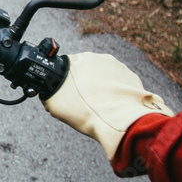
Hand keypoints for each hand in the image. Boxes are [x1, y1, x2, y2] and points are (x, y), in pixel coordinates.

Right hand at [42, 52, 173, 159]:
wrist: (118, 123)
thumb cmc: (88, 112)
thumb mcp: (55, 104)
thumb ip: (51, 93)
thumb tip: (49, 93)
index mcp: (80, 60)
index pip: (70, 67)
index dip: (68, 82)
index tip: (69, 94)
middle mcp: (100, 58)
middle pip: (89, 70)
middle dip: (86, 83)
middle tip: (83, 101)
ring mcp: (119, 67)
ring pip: (105, 76)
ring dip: (102, 87)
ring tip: (99, 106)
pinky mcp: (132, 77)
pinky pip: (120, 83)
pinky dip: (116, 92)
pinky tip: (112, 105)